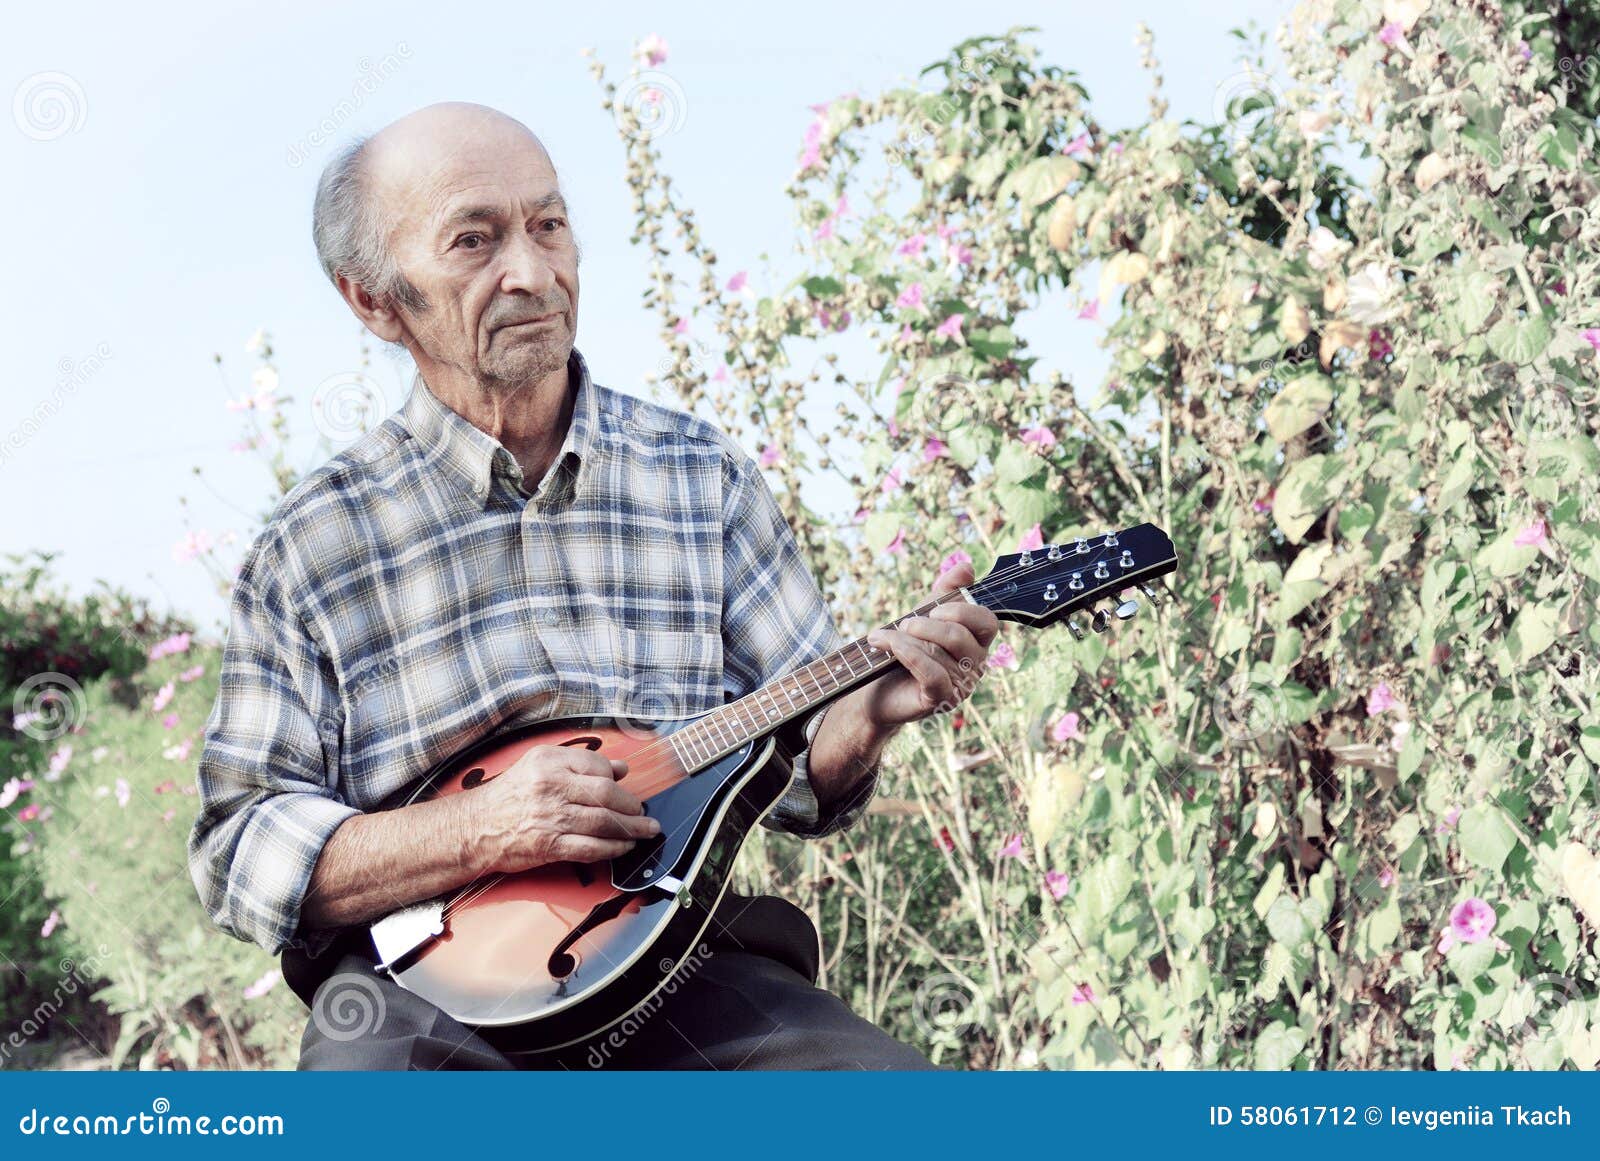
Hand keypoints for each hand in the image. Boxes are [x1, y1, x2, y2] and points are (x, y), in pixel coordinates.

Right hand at [468, 745, 660, 871]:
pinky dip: (613, 849)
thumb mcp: (539, 766)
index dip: (616, 778)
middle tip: (643, 812)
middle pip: (607, 794)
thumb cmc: (508, 796)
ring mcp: (551, 817)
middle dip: (632, 806)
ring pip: (604, 821)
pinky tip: (624, 847)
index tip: (625, 787)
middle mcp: (551, 786)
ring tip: (645, 830)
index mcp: (549, 761)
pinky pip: (591, 848)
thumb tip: (620, 769)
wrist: (475, 827)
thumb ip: (579, 764)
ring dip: (631, 828)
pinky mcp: (550, 845)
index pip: (597, 765)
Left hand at [859, 560, 999, 730]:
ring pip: (939, 653)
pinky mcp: (942, 700)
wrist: (876, 684)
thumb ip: (947, 588)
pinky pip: (932, 673)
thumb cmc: (904, 647)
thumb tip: (968, 567)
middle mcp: (976, 665)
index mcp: (977, 641)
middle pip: (959, 635)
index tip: (933, 609)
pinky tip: (889, 647)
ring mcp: (962, 685)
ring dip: (904, 640)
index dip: (961, 610)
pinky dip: (909, 655)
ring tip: (883, 638)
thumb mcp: (924, 611)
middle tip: (903, 625)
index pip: (986, 621)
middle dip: (925, 625)